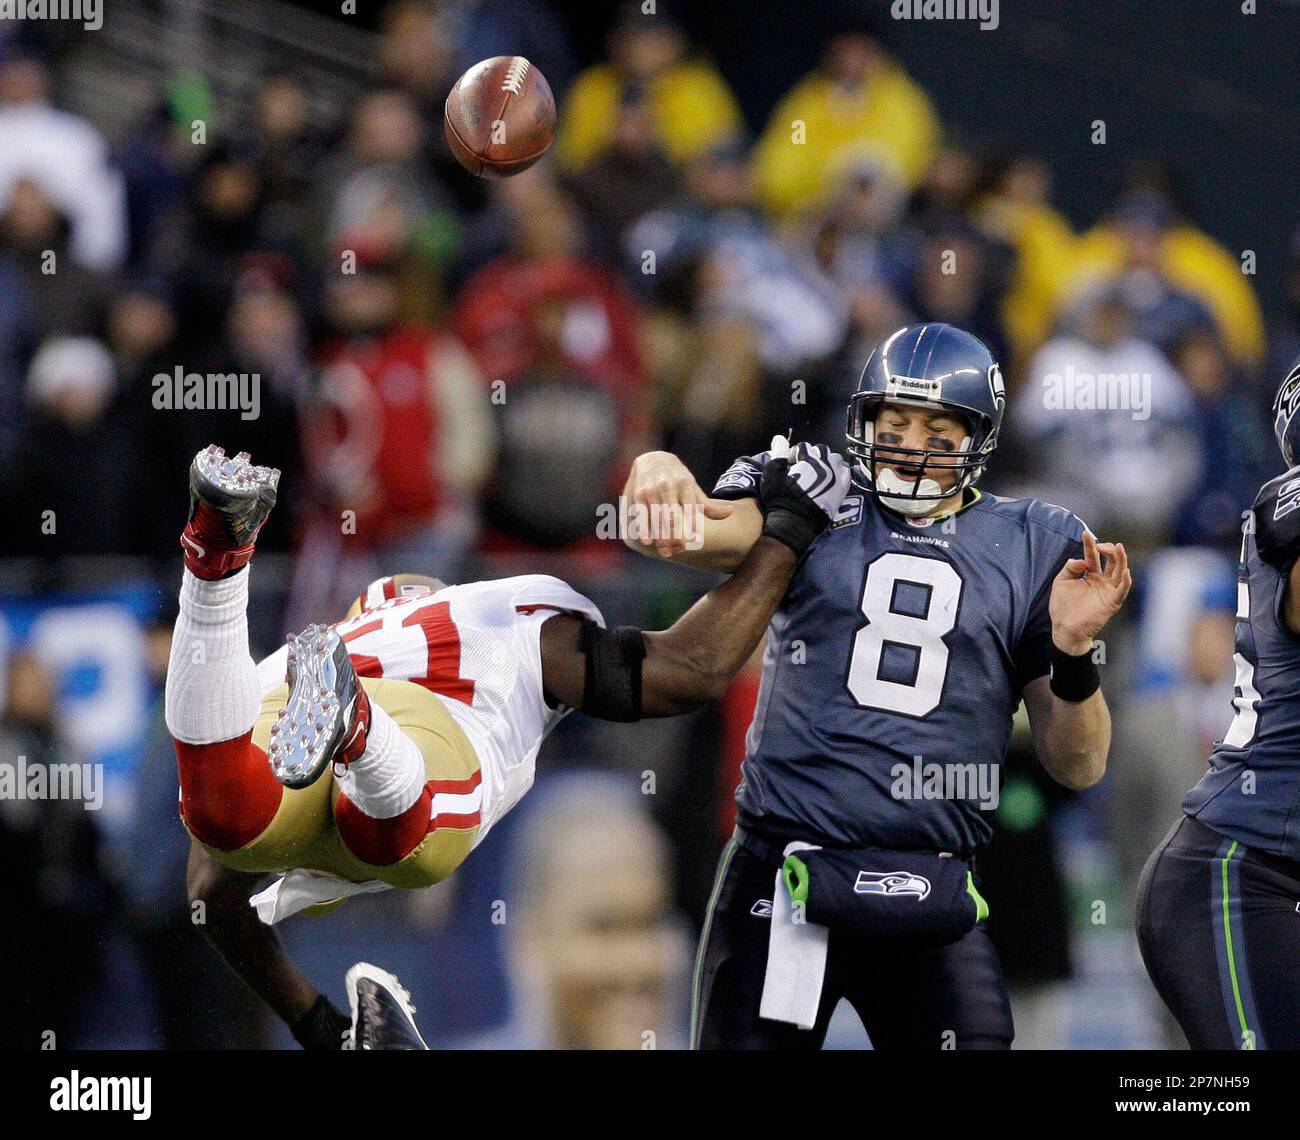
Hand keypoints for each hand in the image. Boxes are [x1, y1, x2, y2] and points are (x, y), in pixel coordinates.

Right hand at [622, 451, 734, 557]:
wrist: (654, 459)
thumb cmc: (677, 478)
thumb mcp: (693, 487)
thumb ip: (707, 504)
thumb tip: (729, 512)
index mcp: (685, 484)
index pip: (690, 509)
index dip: (692, 526)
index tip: (694, 542)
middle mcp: (668, 486)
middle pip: (672, 516)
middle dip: (674, 536)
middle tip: (677, 551)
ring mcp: (652, 489)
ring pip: (656, 517)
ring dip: (660, 536)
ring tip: (666, 552)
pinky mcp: (639, 493)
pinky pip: (640, 513)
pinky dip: (643, 528)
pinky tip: (647, 542)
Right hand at [758, 443, 850, 555]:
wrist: (796, 523)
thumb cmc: (781, 498)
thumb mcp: (772, 474)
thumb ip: (778, 453)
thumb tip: (780, 437)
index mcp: (808, 459)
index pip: (804, 446)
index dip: (795, 453)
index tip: (790, 462)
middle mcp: (825, 464)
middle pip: (823, 450)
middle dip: (813, 454)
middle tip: (805, 466)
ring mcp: (836, 476)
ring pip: (837, 459)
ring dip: (828, 461)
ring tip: (820, 471)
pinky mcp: (842, 489)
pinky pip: (846, 474)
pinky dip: (839, 473)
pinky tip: (831, 479)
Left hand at [1049, 531, 1131, 653]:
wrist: (1064, 628)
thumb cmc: (1062, 606)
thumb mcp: (1061, 582)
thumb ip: (1070, 568)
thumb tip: (1082, 560)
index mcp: (1089, 574)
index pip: (1092, 556)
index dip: (1090, 545)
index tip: (1086, 533)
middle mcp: (1101, 580)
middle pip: (1110, 561)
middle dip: (1107, 550)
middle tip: (1100, 545)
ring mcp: (1108, 590)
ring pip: (1120, 571)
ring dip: (1121, 559)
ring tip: (1118, 547)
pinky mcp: (1112, 602)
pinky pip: (1122, 590)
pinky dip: (1126, 582)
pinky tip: (1126, 572)